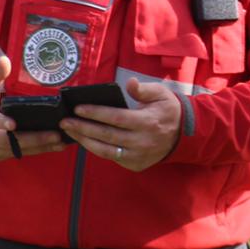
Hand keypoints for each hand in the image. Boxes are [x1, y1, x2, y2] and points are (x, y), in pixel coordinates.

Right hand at [0, 56, 66, 161]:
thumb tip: (5, 60)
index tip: (13, 124)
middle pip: (6, 141)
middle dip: (31, 139)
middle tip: (54, 135)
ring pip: (13, 150)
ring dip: (37, 147)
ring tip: (59, 142)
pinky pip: (14, 155)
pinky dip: (32, 151)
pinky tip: (50, 146)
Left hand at [60, 78, 181, 170]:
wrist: (184, 136)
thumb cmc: (168, 110)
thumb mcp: (161, 94)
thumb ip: (144, 89)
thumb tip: (130, 83)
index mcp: (148, 122)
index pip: (116, 117)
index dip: (95, 113)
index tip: (78, 108)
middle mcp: (142, 141)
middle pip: (106, 135)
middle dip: (83, 128)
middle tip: (65, 122)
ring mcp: (138, 156)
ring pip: (106, 150)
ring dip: (85, 141)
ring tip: (70, 132)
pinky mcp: (135, 165)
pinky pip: (111, 157)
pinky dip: (96, 149)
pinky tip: (84, 140)